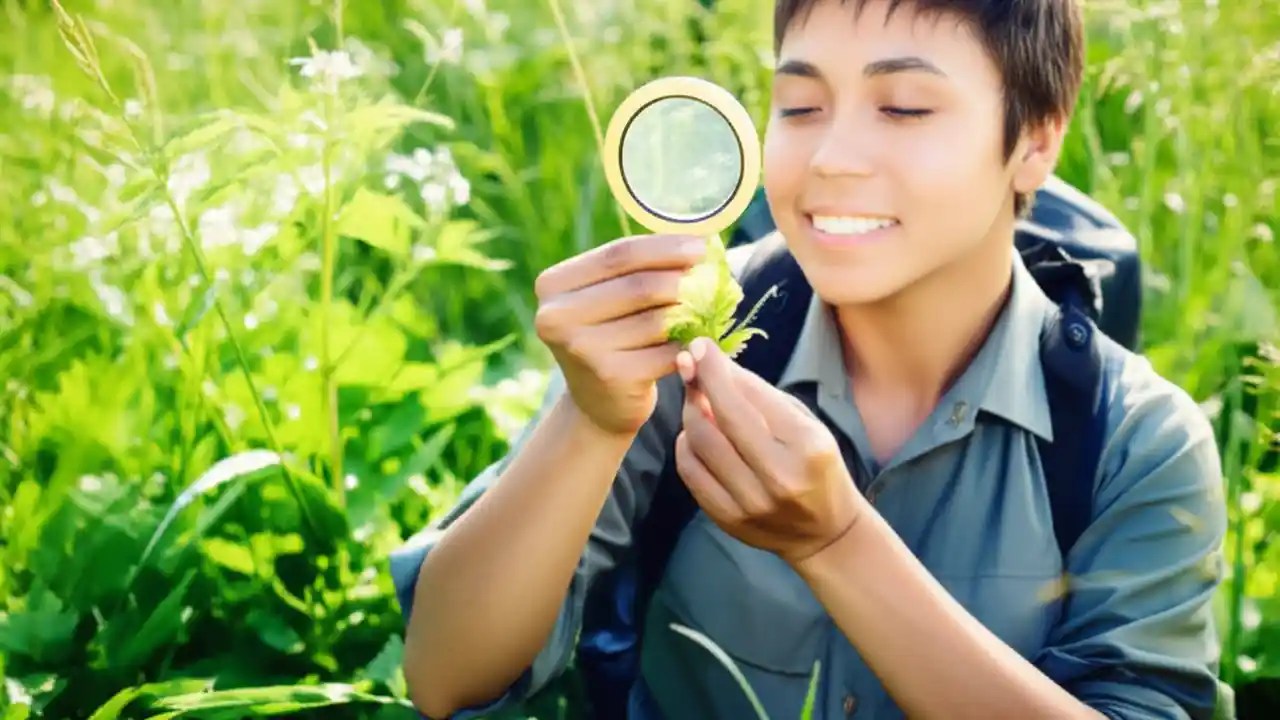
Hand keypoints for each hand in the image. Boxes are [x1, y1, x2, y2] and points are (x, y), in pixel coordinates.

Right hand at [533, 234, 707, 436]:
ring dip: (689, 312)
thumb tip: (698, 241)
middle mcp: (557, 317)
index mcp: (552, 285)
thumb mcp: (609, 296)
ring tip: (706, 307)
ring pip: (657, 319)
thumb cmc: (610, 335)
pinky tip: (694, 343)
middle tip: (710, 275)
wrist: (598, 404)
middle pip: (638, 285)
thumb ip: (638, 268)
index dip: (664, 247)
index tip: (700, 245)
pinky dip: (686, 345)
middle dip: (681, 277)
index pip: (618, 255)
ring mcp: (582, 350)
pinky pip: (666, 351)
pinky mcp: (611, 377)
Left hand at [674, 336, 864, 564]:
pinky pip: (690, 471)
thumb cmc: (816, 465)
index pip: (747, 399)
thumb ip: (760, 395)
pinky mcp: (728, 519)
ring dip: (691, 413)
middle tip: (688, 364)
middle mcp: (778, 477)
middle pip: (718, 419)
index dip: (715, 369)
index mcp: (805, 446)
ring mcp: (750, 502)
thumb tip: (713, 365)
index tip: (699, 346)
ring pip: (698, 443)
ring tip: (698, 401)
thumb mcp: (804, 423)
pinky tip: (697, 435)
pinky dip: (687, 445)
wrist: (825, 531)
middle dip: (697, 383)